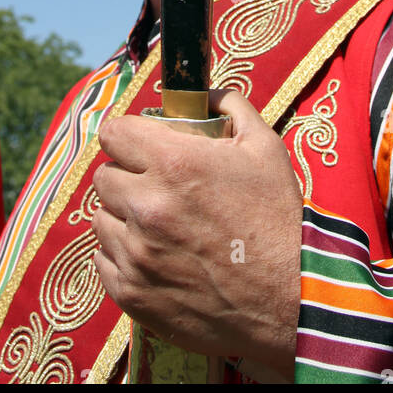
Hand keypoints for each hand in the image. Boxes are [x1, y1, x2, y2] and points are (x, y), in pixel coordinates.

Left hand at [92, 89, 302, 380]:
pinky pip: (103, 260)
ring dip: (122, 217)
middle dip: (127, 175)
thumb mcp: (265, 148)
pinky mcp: (132, 294)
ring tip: (157, 225)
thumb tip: (205, 92)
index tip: (139, 143)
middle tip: (156, 187)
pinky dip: (122, 256)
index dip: (127, 135)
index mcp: (175, 164)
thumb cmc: (280, 219)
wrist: (292, 300)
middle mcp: (148, 207)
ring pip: (100, 218)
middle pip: (104, 176)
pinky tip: (154, 256)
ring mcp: (137, 254)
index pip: (113, 132)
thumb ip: (230, 107)